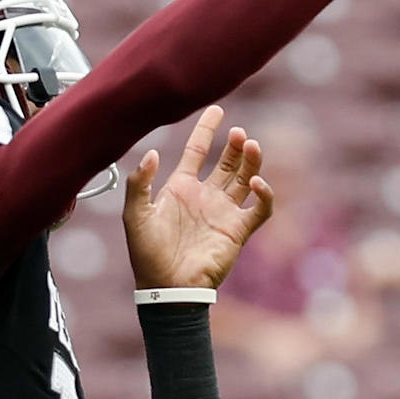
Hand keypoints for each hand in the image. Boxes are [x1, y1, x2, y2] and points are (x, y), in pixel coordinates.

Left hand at [122, 105, 273, 290]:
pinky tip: (258, 183)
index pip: (198, 150)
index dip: (206, 129)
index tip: (217, 109)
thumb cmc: (147, 255)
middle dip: (235, 145)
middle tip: (239, 134)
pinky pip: (259, 209)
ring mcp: (224, 213)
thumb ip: (139, 183)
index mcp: (181, 188)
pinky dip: (265, 195)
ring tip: (251, 146)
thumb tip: (152, 152)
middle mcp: (205, 196)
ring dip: (252, 162)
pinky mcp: (238, 231)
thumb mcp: (134, 215)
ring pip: (246, 179)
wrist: (167, 288)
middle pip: (227, 162)